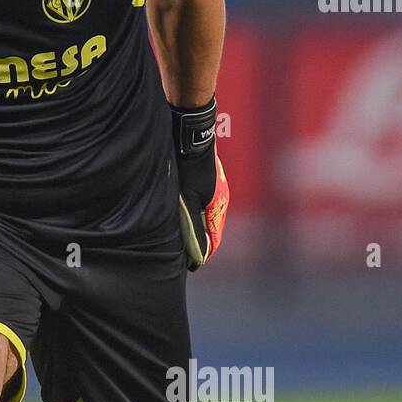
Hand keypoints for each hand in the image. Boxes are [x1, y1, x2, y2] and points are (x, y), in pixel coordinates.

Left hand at [171, 97, 228, 270]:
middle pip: (210, 230)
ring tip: (182, 241)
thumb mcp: (189, 198)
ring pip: (205, 217)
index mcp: (217, 207)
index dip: (202, 254)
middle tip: (185, 258)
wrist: (191, 135)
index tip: (192, 266)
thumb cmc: (190, 166)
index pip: (212, 239)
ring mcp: (214, 190)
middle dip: (199, 243)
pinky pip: (202, 205)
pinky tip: (183, 216)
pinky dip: (195, 215)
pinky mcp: (207, 182)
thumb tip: (197, 253)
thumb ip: (192, 226)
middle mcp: (219, 200)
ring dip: (196, 229)